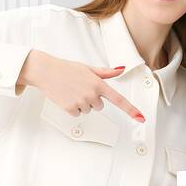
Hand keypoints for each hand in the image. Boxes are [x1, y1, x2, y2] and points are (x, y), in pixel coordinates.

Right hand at [18, 49, 143, 120]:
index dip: (131, 110)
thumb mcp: (88, 68)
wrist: (45, 71)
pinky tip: (66, 97)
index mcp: (98, 84)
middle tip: (80, 89)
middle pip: (100, 106)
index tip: (141, 118)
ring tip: (72, 91)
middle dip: (92, 100)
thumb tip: (121, 69)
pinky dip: (73, 108)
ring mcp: (81, 102)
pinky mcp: (70, 109)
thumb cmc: (66, 68)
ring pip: (89, 110)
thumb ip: (106, 72)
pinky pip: (77, 114)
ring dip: (82, 103)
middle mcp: (92, 94)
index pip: (119, 99)